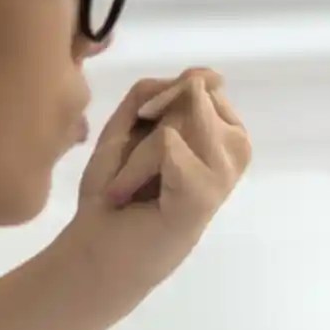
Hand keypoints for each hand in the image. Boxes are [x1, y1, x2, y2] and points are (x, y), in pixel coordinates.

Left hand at [61, 68, 251, 299]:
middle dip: (146, 132)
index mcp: (223, 131)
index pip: (198, 83)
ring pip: (177, 121)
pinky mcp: (206, 193)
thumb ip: (158, 90)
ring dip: (136, 156)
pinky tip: (125, 196)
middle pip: (188, 99)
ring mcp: (225, 173)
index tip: (138, 144)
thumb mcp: (129, 126)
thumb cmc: (114, 192)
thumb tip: (202, 77)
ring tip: (127, 186)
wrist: (95, 252)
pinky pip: (167, 144)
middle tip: (131, 173)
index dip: (158, 107)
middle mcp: (234, 149)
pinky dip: (132, 170)